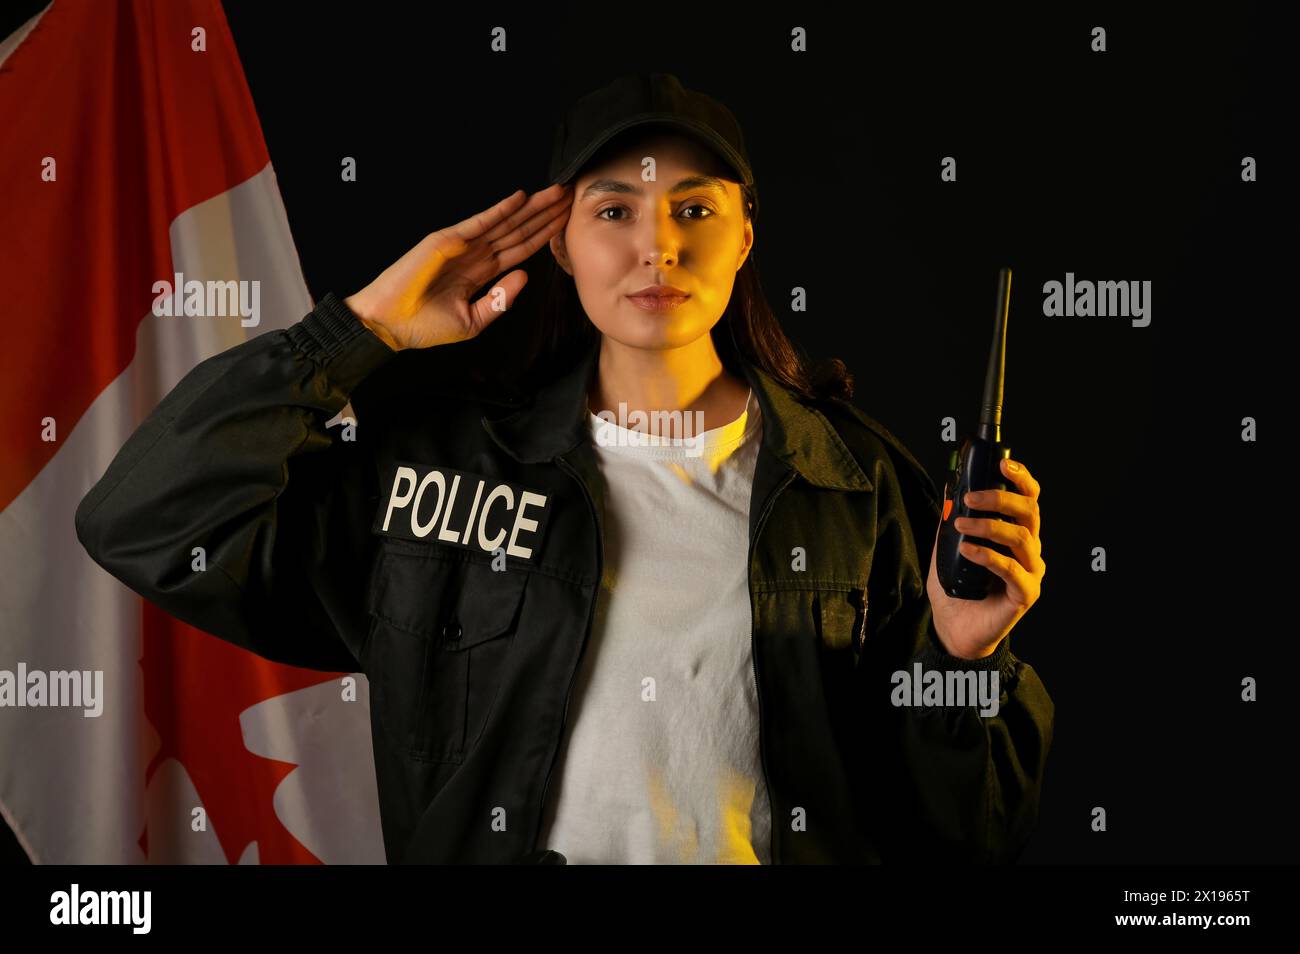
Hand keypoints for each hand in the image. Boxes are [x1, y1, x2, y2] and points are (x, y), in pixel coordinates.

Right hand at [345, 183, 572, 350]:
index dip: (544, 235)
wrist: (389, 325)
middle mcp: (474, 254)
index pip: (520, 249)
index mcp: (480, 272)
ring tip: (555, 192)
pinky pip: (480, 222)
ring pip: (505, 223)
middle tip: (570, 196)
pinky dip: (500, 210)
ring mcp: (462, 245)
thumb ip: (499, 300)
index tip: (566, 223)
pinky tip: (520, 198)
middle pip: (518, 231)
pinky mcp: (447, 240)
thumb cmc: (422, 325)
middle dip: (544, 214)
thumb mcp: (471, 321)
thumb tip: (524, 276)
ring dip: (531, 207)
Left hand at [926, 457, 1044, 659]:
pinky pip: (1012, 569)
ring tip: (961, 524)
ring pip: (1022, 537)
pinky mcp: (1026, 594)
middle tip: (971, 497)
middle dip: (1002, 497)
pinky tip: (968, 550)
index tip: (1002, 463)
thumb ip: (950, 522)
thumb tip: (948, 489)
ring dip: (989, 526)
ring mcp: (1030, 571)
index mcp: (1016, 533)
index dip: (1021, 478)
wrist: (954, 629)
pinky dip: (989, 555)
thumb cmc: (956, 588)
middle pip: (1030, 512)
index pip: (1028, 498)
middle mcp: (1029, 550)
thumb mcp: (946, 548)